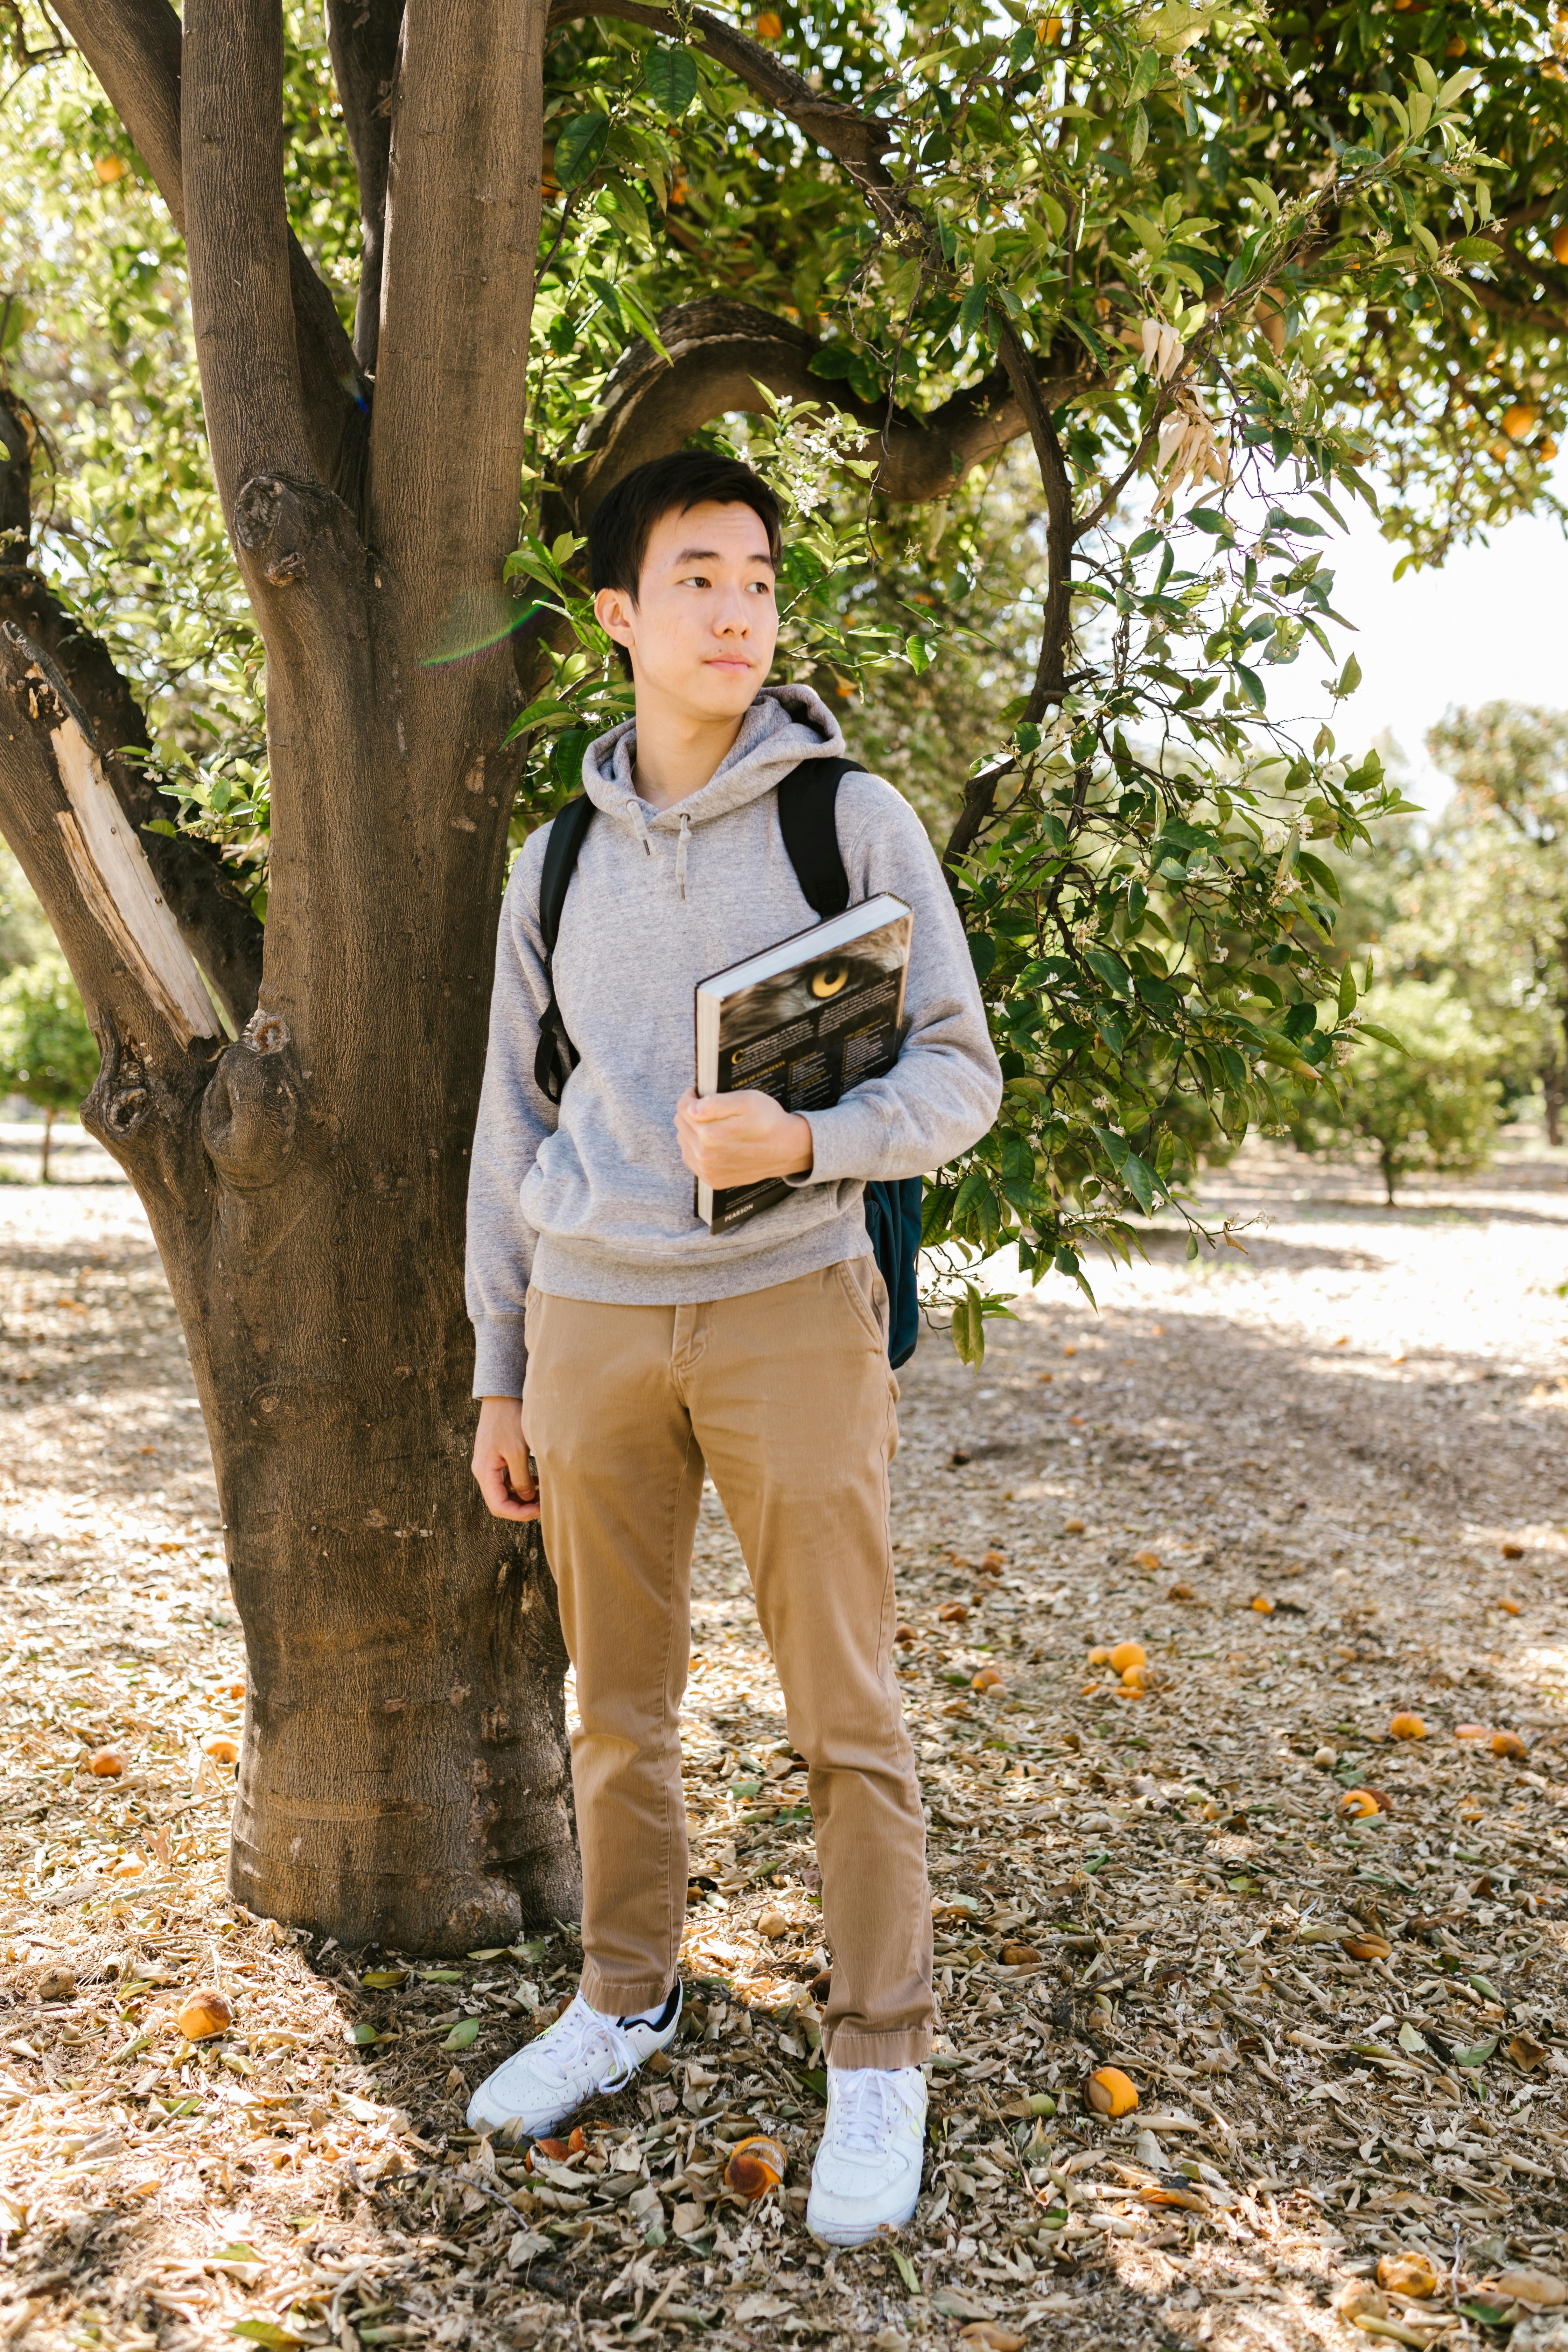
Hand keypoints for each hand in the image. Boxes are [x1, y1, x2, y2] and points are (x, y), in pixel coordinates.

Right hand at [472, 1395, 538, 1522]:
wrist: (502, 1396)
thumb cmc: (509, 1420)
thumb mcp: (518, 1450)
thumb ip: (521, 1478)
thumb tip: (527, 1499)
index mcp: (484, 1472)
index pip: (498, 1507)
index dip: (519, 1514)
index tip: (540, 1510)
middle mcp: (483, 1472)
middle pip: (500, 1502)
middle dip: (522, 1508)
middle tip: (545, 1505)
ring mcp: (488, 1466)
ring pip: (505, 1492)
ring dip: (523, 1497)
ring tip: (545, 1495)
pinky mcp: (496, 1459)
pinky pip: (507, 1480)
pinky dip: (522, 1484)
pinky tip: (539, 1481)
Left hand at [675, 1087, 813, 1189]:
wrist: (787, 1149)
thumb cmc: (769, 1121)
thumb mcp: (746, 1101)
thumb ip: (715, 1103)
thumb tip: (690, 1107)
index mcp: (710, 1133)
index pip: (682, 1107)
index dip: (690, 1095)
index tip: (700, 1093)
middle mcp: (704, 1155)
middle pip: (680, 1124)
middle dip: (690, 1112)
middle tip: (708, 1108)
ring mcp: (707, 1170)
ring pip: (683, 1141)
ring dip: (692, 1130)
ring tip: (712, 1125)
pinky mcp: (712, 1180)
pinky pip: (691, 1159)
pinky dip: (696, 1148)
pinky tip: (712, 1142)